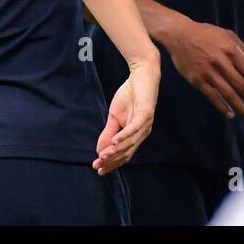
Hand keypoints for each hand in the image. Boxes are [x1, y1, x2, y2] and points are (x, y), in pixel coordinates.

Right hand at [93, 55, 158, 174]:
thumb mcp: (114, 117)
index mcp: (136, 135)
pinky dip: (124, 136)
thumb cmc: (129, 96)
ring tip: (102, 156)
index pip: (123, 154)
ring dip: (115, 151)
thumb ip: (108, 133)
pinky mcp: (146, 114)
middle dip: (111, 160)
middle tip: (97, 165)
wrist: (141, 75)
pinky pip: (134, 128)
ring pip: (130, 143)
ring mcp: (145, 125)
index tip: (97, 168)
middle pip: (126, 152)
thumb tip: (99, 150)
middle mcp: (142, 133)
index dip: (111, 162)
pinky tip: (114, 142)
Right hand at [164, 17, 243, 120]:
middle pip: (241, 85)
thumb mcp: (227, 35)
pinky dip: (222, 107)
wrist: (179, 34)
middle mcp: (220, 62)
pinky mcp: (196, 79)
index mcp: (230, 50)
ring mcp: (208, 72)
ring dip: (241, 107)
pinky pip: (212, 96)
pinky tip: (230, 114)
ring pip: (228, 94)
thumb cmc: (205, 34)